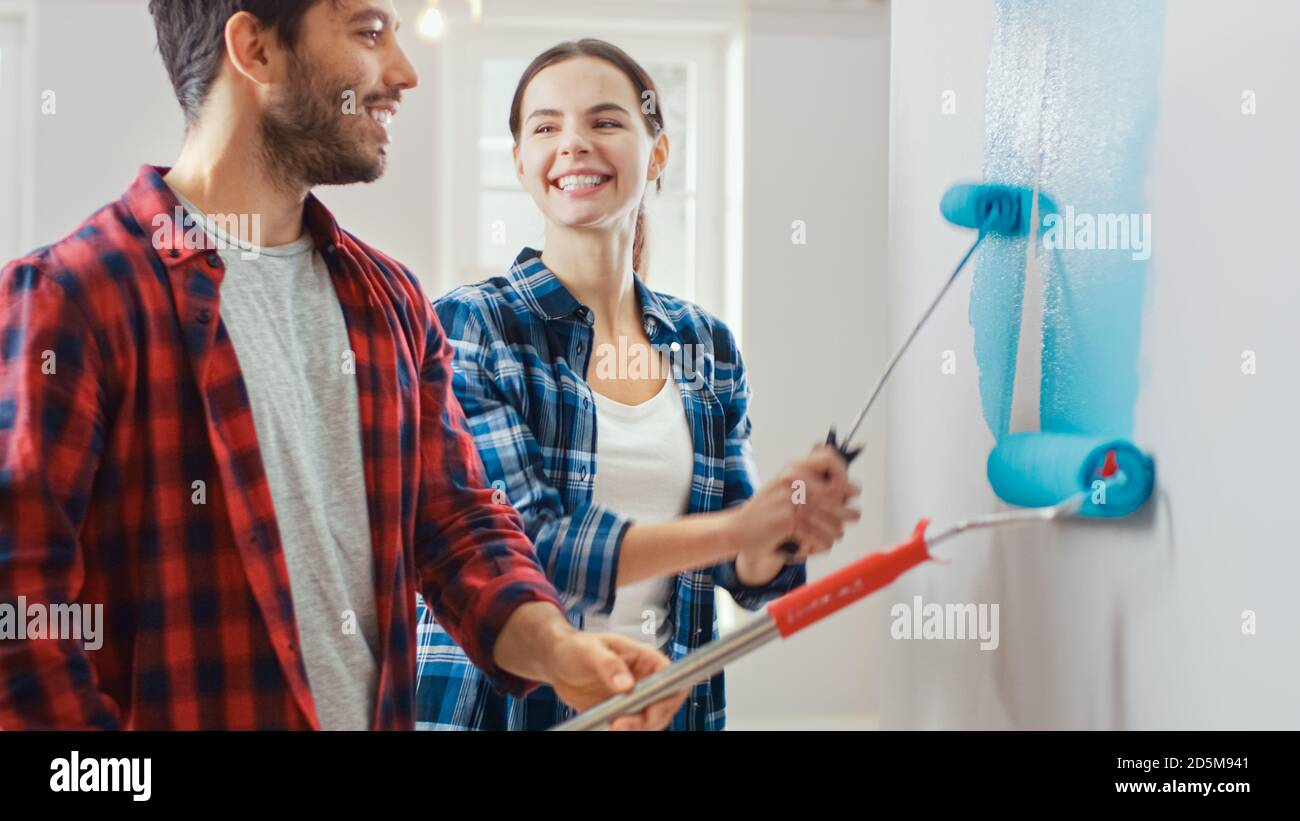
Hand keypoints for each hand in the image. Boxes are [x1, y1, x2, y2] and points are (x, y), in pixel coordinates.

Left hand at [546, 631, 687, 730]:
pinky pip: (630, 728)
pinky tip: (604, 728)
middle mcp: (645, 681)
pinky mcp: (621, 714)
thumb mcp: (589, 649)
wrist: (558, 662)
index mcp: (646, 660)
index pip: (671, 679)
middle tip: (620, 725)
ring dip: (634, 730)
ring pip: (648, 722)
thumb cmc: (576, 647)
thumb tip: (626, 684)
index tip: (650, 710)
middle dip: (647, 721)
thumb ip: (608, 664)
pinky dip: (621, 732)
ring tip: (610, 728)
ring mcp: (634, 700)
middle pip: (663, 707)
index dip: (668, 697)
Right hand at [729, 442, 861, 574]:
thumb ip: (812, 478)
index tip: (848, 491)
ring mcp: (790, 499)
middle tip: (852, 517)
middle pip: (839, 495)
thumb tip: (844, 474)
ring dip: (835, 532)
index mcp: (794, 467)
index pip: (830, 459)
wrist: (738, 529)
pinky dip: (820, 544)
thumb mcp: (785, 485)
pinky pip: (820, 537)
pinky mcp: (788, 521)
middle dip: (848, 512)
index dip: (845, 476)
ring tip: (832, 534)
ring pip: (834, 520)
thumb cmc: (767, 510)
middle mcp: (793, 479)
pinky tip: (815, 544)